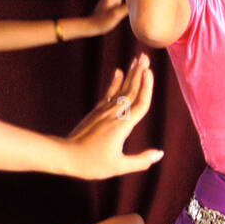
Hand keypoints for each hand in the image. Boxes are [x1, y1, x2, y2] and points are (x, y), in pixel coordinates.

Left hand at [64, 53, 163, 178]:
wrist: (65, 155)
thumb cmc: (91, 163)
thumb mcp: (118, 167)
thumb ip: (140, 161)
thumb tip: (160, 154)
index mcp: (122, 126)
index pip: (139, 104)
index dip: (147, 88)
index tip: (150, 72)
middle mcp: (114, 115)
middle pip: (130, 91)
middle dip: (139, 73)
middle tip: (145, 57)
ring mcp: (104, 111)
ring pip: (121, 90)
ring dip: (130, 74)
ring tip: (137, 60)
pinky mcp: (96, 112)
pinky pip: (108, 94)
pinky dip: (114, 82)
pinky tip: (118, 71)